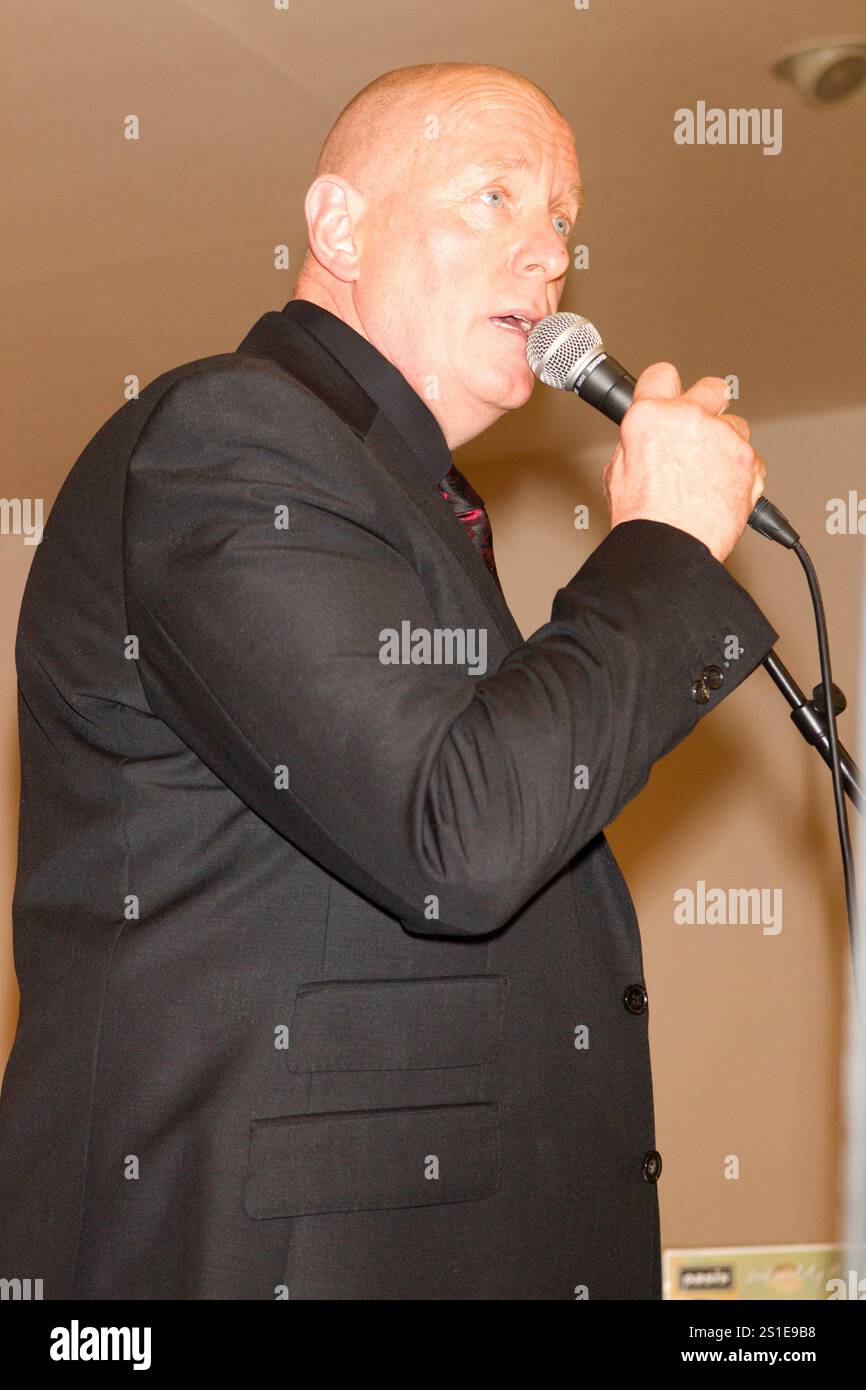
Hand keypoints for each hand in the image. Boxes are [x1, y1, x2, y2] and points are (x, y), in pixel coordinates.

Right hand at [601, 363, 766, 562]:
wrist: (671, 549)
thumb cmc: (644, 519)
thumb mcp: (618, 473)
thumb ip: (638, 444)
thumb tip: (647, 440)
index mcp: (650, 417)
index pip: (661, 375)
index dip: (665, 387)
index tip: (671, 395)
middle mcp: (689, 418)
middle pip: (711, 387)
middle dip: (708, 404)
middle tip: (701, 428)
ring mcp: (723, 438)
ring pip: (736, 426)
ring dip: (726, 444)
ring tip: (710, 476)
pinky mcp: (748, 461)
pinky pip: (752, 458)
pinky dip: (742, 473)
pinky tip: (723, 492)